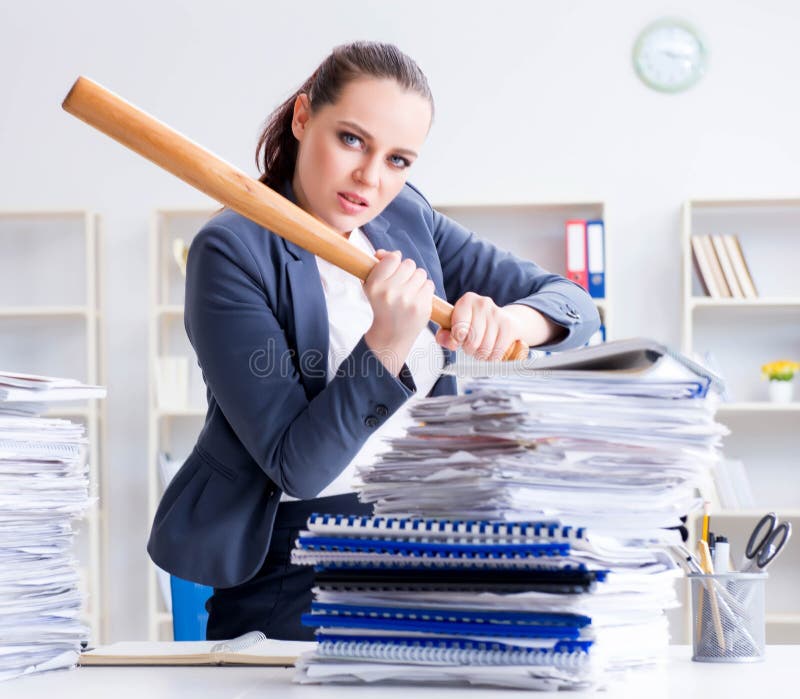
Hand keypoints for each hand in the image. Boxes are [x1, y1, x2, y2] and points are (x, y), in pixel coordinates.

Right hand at [363, 249, 434, 374]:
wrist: (391, 335)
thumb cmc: (382, 307)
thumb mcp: (372, 287)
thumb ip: (377, 266)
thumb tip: (384, 252)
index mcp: (375, 285)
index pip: (393, 258)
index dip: (395, 261)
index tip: (394, 270)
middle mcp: (390, 292)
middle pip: (409, 264)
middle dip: (407, 272)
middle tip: (402, 284)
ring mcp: (407, 300)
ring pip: (421, 273)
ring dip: (417, 280)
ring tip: (410, 292)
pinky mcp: (422, 307)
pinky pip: (429, 284)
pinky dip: (425, 290)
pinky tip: (417, 299)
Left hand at [435, 292, 524, 360]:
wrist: (505, 321)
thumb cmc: (475, 325)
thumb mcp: (456, 327)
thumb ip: (445, 336)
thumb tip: (451, 343)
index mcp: (467, 300)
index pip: (458, 328)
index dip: (457, 340)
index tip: (459, 340)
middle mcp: (483, 303)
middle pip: (472, 341)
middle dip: (469, 349)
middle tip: (471, 346)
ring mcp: (498, 314)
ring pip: (485, 348)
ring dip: (481, 354)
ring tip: (481, 348)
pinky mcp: (509, 326)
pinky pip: (497, 351)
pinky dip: (492, 357)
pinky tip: (491, 351)